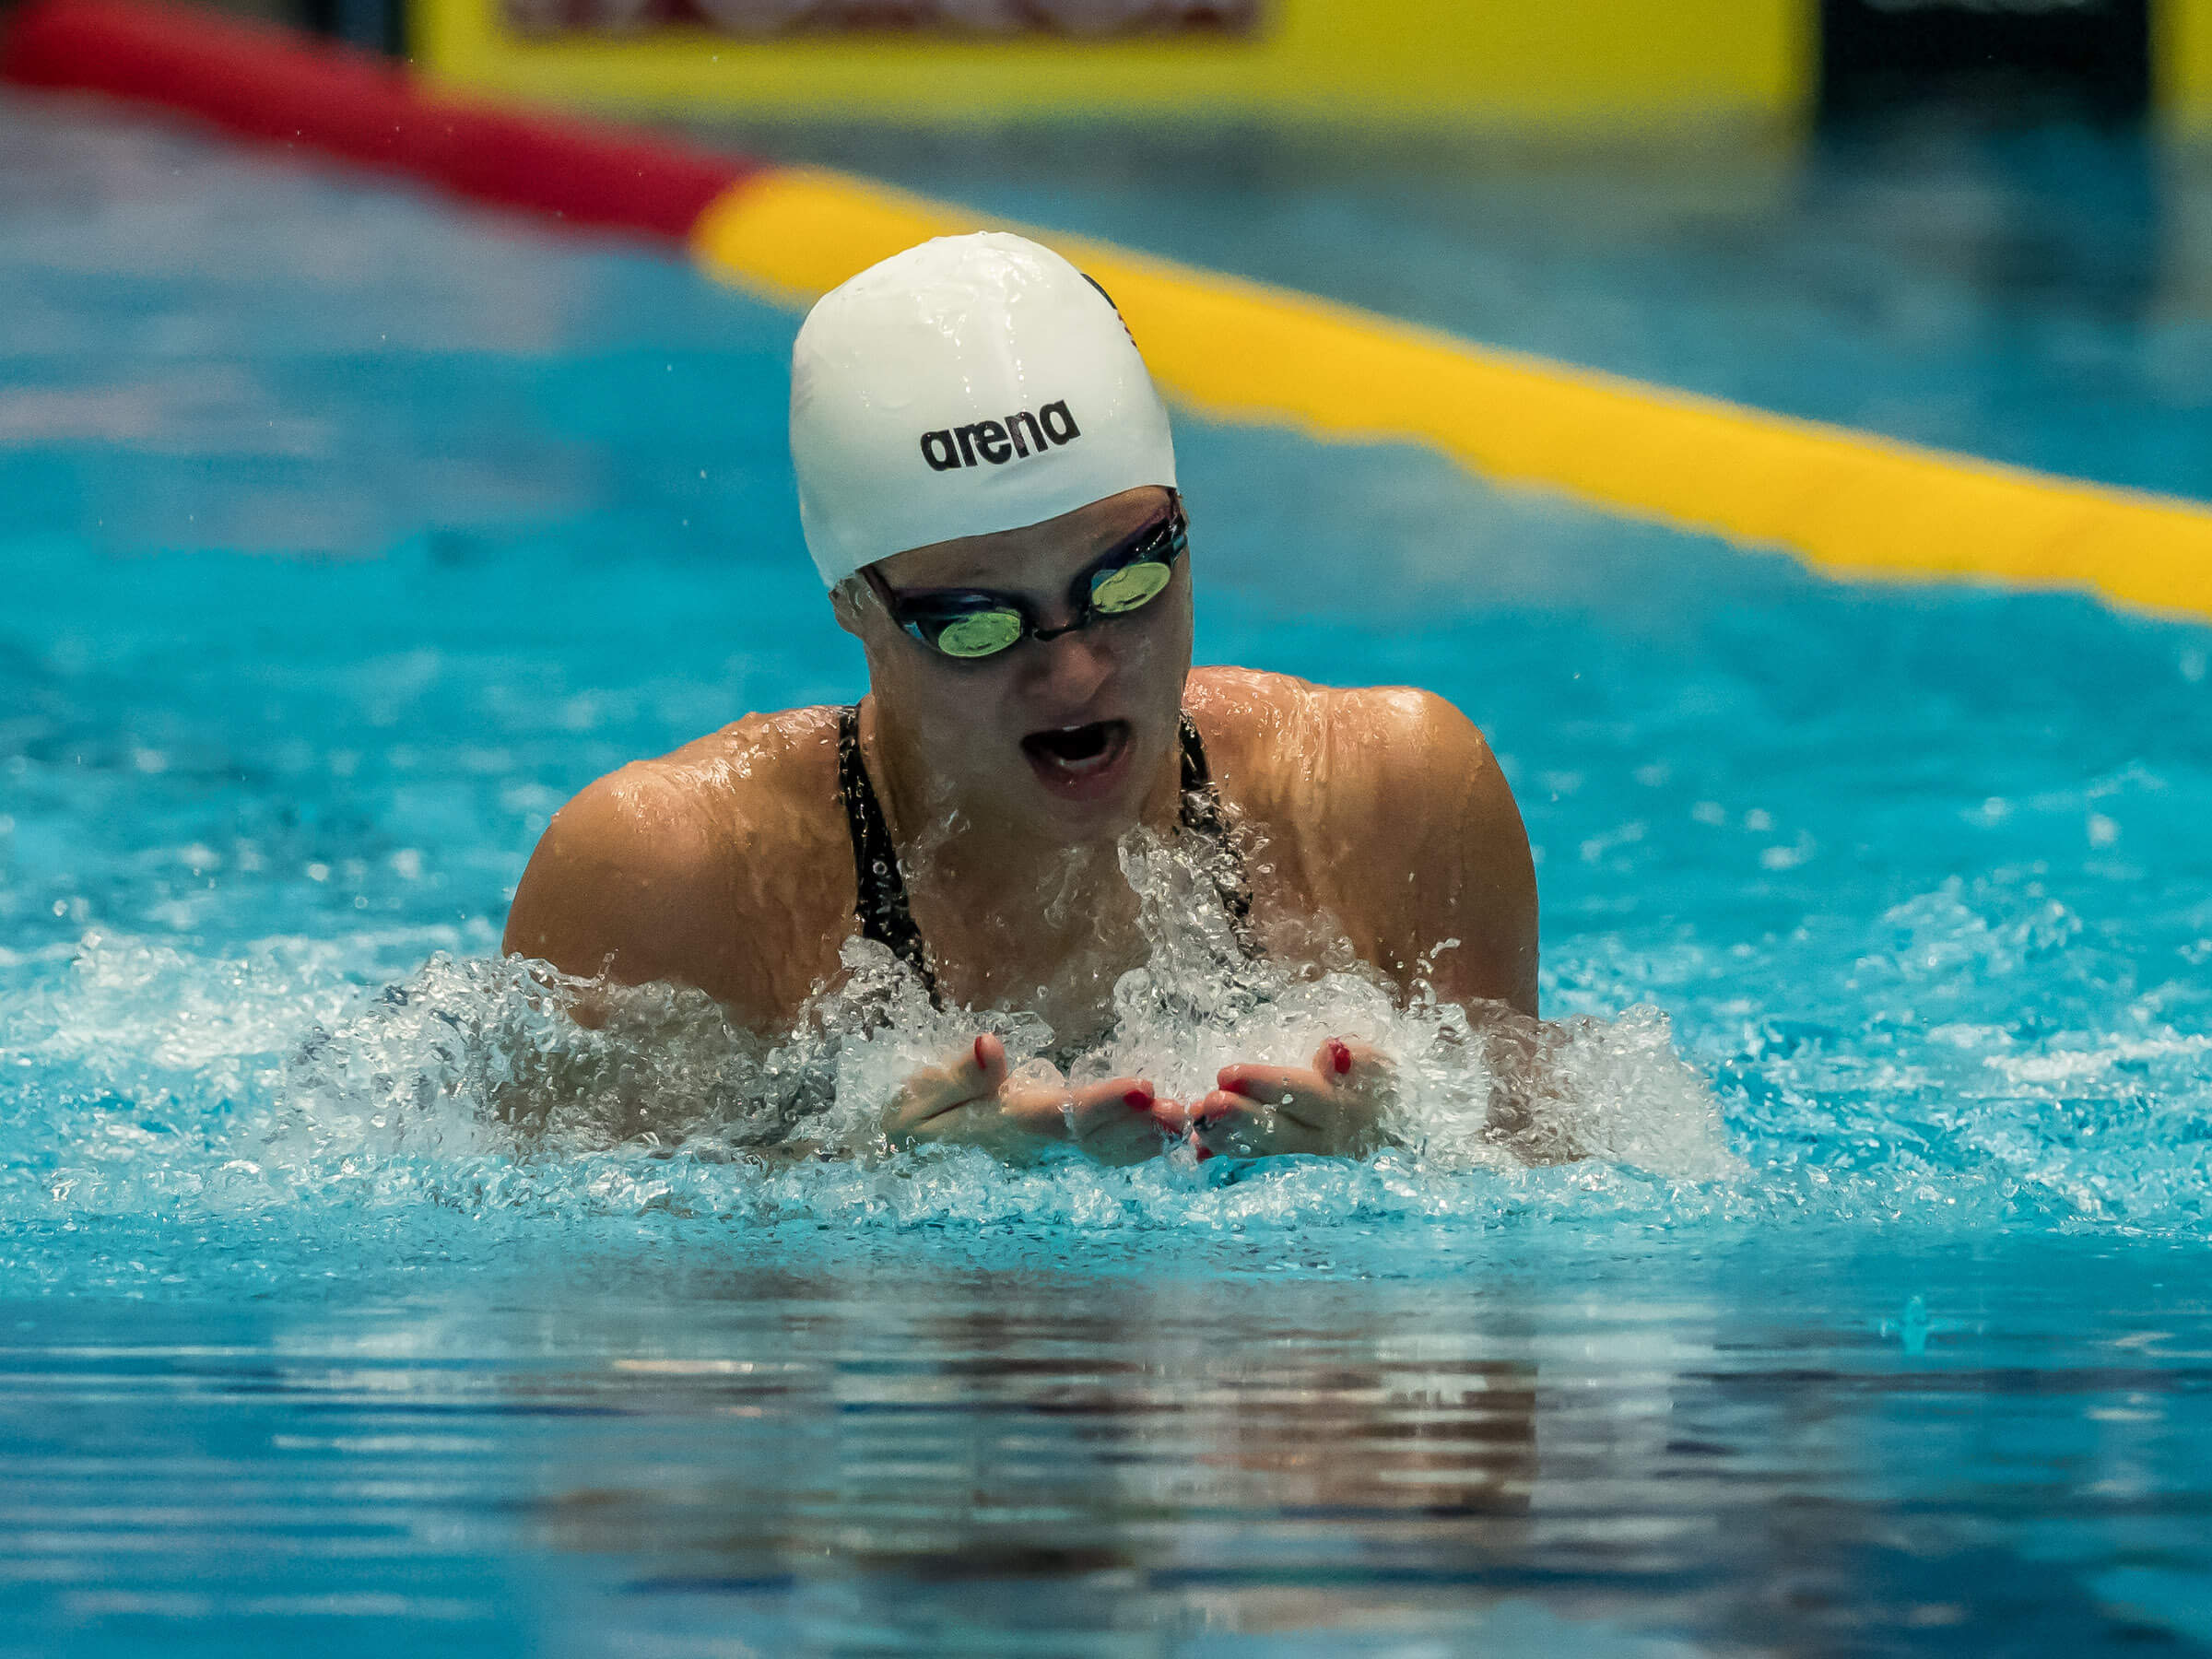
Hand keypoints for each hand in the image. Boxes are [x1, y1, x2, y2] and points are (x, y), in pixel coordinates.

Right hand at [883, 1034, 1174, 1165]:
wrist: (903, 1156)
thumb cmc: (911, 1119)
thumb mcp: (916, 1098)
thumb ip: (955, 1076)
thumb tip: (990, 1045)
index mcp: (1006, 1126)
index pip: (1063, 1115)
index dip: (1106, 1103)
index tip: (1145, 1088)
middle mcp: (1036, 1145)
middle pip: (1098, 1138)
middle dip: (1143, 1124)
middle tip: (1187, 1110)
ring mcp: (1048, 1151)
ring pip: (1107, 1150)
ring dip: (1150, 1138)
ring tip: (1190, 1123)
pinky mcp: (1055, 1147)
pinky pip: (1103, 1153)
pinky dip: (1139, 1146)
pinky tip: (1170, 1136)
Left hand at [1176, 1037, 1390, 1160]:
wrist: (1385, 1126)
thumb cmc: (1373, 1083)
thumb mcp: (1377, 1066)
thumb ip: (1360, 1060)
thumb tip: (1332, 1050)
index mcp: (1343, 1110)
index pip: (1303, 1096)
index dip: (1265, 1084)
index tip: (1227, 1073)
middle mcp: (1323, 1141)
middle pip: (1279, 1133)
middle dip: (1240, 1119)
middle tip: (1206, 1103)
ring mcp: (1304, 1159)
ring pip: (1263, 1152)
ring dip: (1226, 1138)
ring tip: (1196, 1119)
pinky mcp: (1289, 1168)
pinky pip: (1255, 1164)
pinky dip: (1227, 1154)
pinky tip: (1199, 1145)